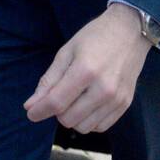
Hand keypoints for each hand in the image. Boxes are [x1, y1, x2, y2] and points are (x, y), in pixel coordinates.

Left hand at [23, 3, 150, 133]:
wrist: (129, 32)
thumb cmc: (94, 37)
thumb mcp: (66, 52)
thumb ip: (49, 80)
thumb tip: (31, 105)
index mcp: (85, 71)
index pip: (56, 102)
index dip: (39, 111)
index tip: (31, 112)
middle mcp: (103, 89)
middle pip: (68, 119)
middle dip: (57, 111)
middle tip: (59, 95)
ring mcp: (117, 99)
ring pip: (83, 127)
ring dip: (73, 118)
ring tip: (75, 98)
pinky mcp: (125, 104)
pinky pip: (100, 127)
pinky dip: (89, 120)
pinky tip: (88, 104)